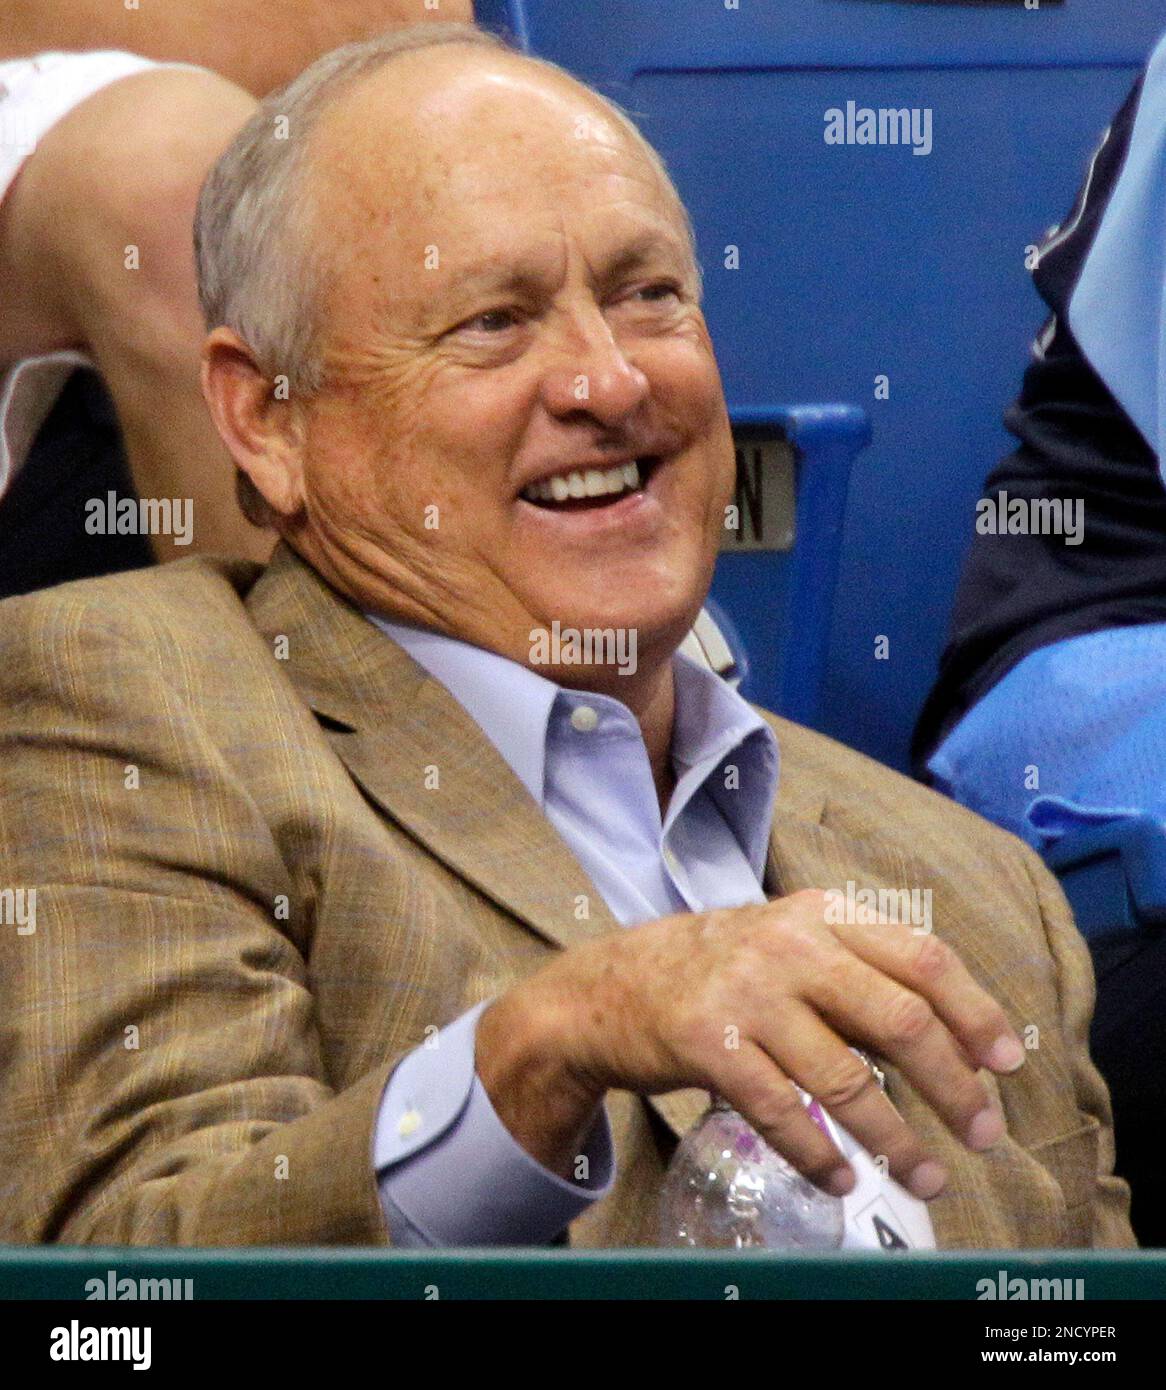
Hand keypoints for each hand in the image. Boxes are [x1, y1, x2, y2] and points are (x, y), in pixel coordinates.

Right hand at [475, 889, 1024, 1199]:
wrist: (610, 985)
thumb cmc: (718, 969)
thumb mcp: (788, 944)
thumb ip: (858, 975)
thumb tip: (950, 1039)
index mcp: (821, 915)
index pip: (923, 957)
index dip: (975, 1012)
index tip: (1008, 1064)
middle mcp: (789, 945)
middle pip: (901, 1019)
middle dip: (954, 1086)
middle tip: (980, 1134)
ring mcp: (747, 992)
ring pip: (847, 1078)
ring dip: (897, 1141)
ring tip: (924, 1177)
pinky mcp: (708, 1041)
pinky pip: (784, 1112)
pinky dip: (821, 1156)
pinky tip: (842, 1179)